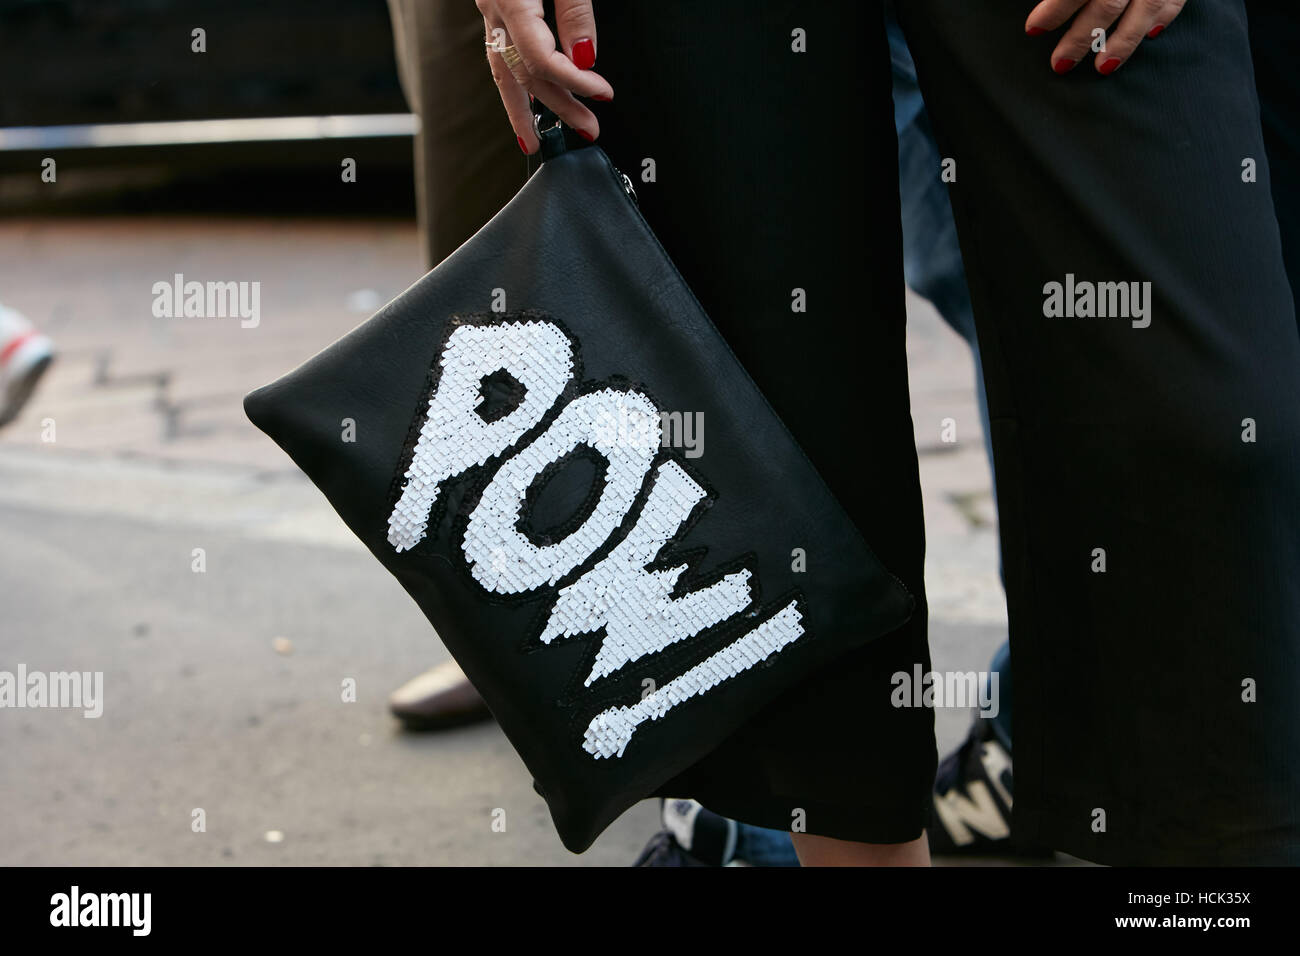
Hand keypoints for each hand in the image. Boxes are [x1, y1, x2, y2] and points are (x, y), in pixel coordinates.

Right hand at [476, 0, 612, 153]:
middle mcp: (493, 8)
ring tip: (536, 138)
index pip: (541, 60)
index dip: (575, 82)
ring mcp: (488, 7)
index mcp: (510, 0)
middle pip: (525, 73)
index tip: (601, 93)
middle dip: (559, 106)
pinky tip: (526, 96)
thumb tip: (583, 57)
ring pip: (503, 70)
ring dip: (525, 108)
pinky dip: (514, 80)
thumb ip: (575, 12)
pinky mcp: (493, 2)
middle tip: (586, 128)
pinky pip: (500, 51)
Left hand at [1025, 0, 1186, 74]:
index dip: (1055, 9)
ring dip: (1123, 42)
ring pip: (1145, 7)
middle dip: (1082, 37)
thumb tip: (1039, 8)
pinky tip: (1151, 35)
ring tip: (1101, 68)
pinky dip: (1164, 16)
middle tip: (1059, 64)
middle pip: (1107, 2)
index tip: (1033, 30)